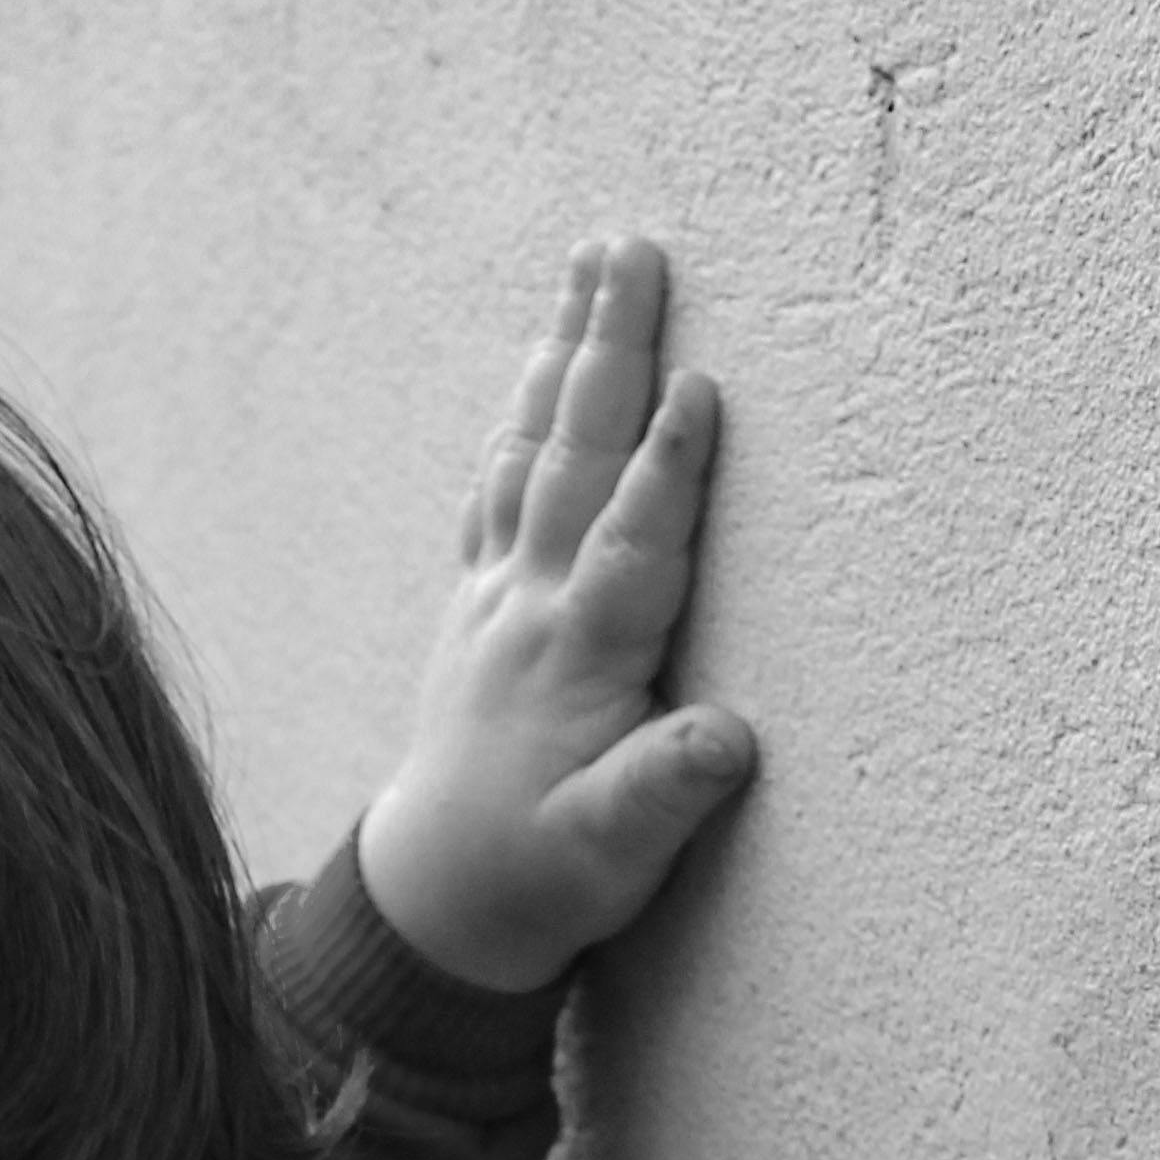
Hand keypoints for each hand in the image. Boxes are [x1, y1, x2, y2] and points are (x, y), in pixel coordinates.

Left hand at [358, 232, 755, 996]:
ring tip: (595, 263)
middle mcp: (526, 611)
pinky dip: (524, 417)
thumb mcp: (611, 859)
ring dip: (567, 355)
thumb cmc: (538, 881)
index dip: (666, 472)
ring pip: (533, 453)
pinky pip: (499, 487)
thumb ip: (661, 793)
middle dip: (608, 354)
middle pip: (573, 462)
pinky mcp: (479, 604)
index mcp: (573, 664)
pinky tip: (543, 361)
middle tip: (632, 251)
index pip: (628, 550)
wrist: (433, 909)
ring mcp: (495, 599)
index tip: (699, 388)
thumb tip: (726, 741)